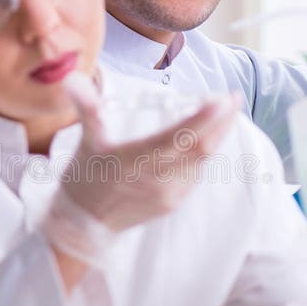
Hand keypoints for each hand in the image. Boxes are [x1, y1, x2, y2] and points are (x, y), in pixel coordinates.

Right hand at [41, 73, 237, 266]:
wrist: (83, 227)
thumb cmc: (83, 181)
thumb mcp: (86, 143)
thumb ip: (87, 109)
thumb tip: (72, 79)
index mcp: (138, 159)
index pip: (180, 136)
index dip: (205, 119)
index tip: (224, 100)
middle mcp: (159, 178)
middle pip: (203, 147)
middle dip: (223, 121)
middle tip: (234, 98)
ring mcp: (170, 192)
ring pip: (203, 161)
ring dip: (217, 136)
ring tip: (224, 113)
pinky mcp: (173, 202)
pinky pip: (196, 174)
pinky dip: (205, 154)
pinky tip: (207, 140)